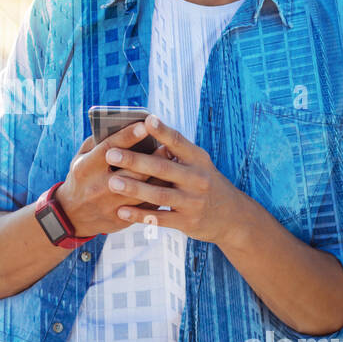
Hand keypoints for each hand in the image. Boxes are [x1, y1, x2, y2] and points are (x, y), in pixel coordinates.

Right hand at [56, 122, 167, 236]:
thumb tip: (122, 125)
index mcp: (86, 168)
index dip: (128, 136)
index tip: (145, 125)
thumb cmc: (80, 178)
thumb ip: (97, 142)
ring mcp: (110, 206)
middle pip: (133, 172)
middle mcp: (97, 187)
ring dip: (161, 177)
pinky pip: (145, 207)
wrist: (71, 216)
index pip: (110, 149)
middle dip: (153, 158)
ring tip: (173, 165)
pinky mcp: (120, 220)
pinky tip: (169, 184)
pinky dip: (158, 195)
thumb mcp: (80, 159)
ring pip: (143, 191)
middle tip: (168, 146)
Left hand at [101, 113, 241, 245]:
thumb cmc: (205, 182)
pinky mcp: (188, 222)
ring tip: (112, 182)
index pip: (178, 141)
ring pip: (159, 194)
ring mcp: (193, 201)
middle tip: (111, 153)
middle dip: (135, 161)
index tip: (147, 119)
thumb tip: (146, 129)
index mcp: (198, 159)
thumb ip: (176, 152)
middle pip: (163, 168)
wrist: (231, 216)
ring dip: (134, 188)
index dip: (163, 131)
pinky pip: (160, 218)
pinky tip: (122, 211)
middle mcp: (197, 178)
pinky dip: (140, 215)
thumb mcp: (199, 164)